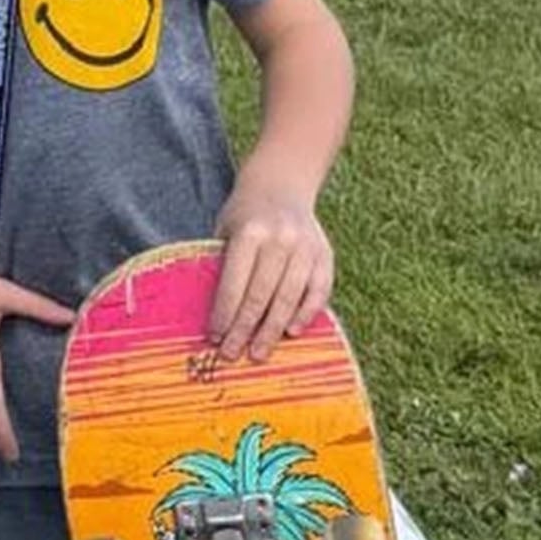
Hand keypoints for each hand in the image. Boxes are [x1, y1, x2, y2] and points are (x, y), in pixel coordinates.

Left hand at [209, 186, 332, 362]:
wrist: (282, 185)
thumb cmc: (245, 215)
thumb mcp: (225, 230)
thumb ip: (223, 264)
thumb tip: (217, 317)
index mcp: (250, 232)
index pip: (235, 282)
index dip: (225, 314)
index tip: (215, 338)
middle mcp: (280, 239)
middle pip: (261, 295)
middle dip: (245, 329)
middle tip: (233, 354)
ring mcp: (306, 247)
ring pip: (289, 297)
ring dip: (272, 330)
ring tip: (259, 352)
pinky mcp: (325, 255)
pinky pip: (318, 291)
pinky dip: (306, 314)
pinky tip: (292, 332)